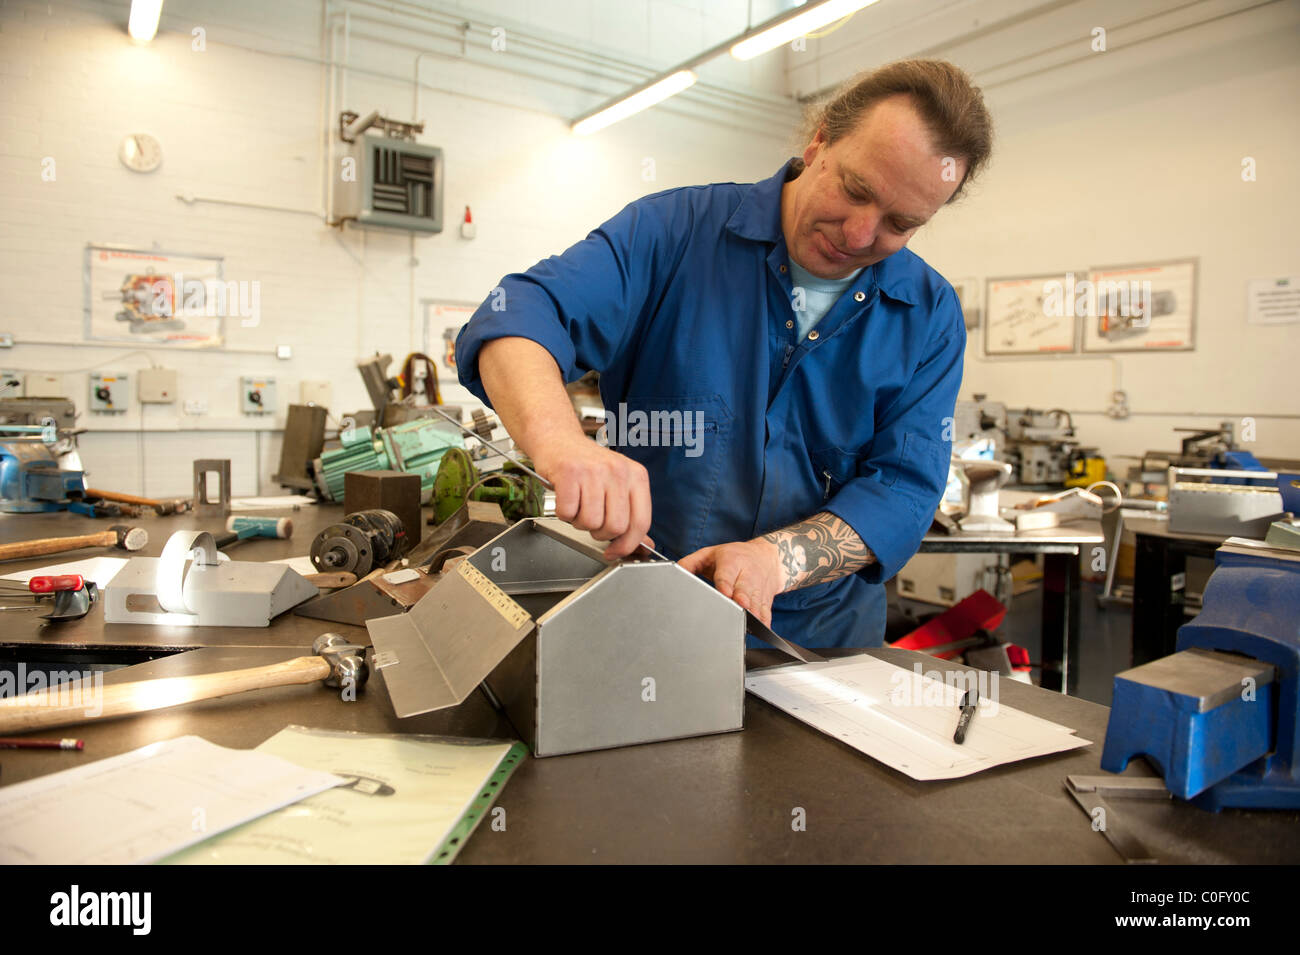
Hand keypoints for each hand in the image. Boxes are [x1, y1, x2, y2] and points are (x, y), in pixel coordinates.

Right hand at [533, 438, 651, 559]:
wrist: (558, 439)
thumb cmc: (587, 466)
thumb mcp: (617, 485)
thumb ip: (631, 515)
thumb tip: (645, 546)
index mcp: (636, 476)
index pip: (641, 521)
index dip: (628, 545)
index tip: (615, 552)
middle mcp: (618, 471)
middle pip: (616, 527)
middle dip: (600, 533)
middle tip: (592, 521)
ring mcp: (594, 471)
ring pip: (591, 523)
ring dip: (579, 522)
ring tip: (578, 505)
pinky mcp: (570, 473)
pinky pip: (567, 513)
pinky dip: (563, 513)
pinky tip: (566, 498)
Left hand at [678, 538, 782, 625]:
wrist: (768, 556)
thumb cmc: (735, 556)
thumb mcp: (710, 553)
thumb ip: (690, 563)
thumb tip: (674, 572)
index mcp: (731, 561)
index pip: (727, 573)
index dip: (726, 584)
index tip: (725, 593)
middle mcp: (746, 573)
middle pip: (744, 587)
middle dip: (742, 598)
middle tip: (741, 605)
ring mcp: (758, 587)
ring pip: (756, 600)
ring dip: (754, 611)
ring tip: (751, 620)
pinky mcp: (766, 598)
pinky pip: (767, 610)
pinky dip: (765, 620)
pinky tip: (762, 629)